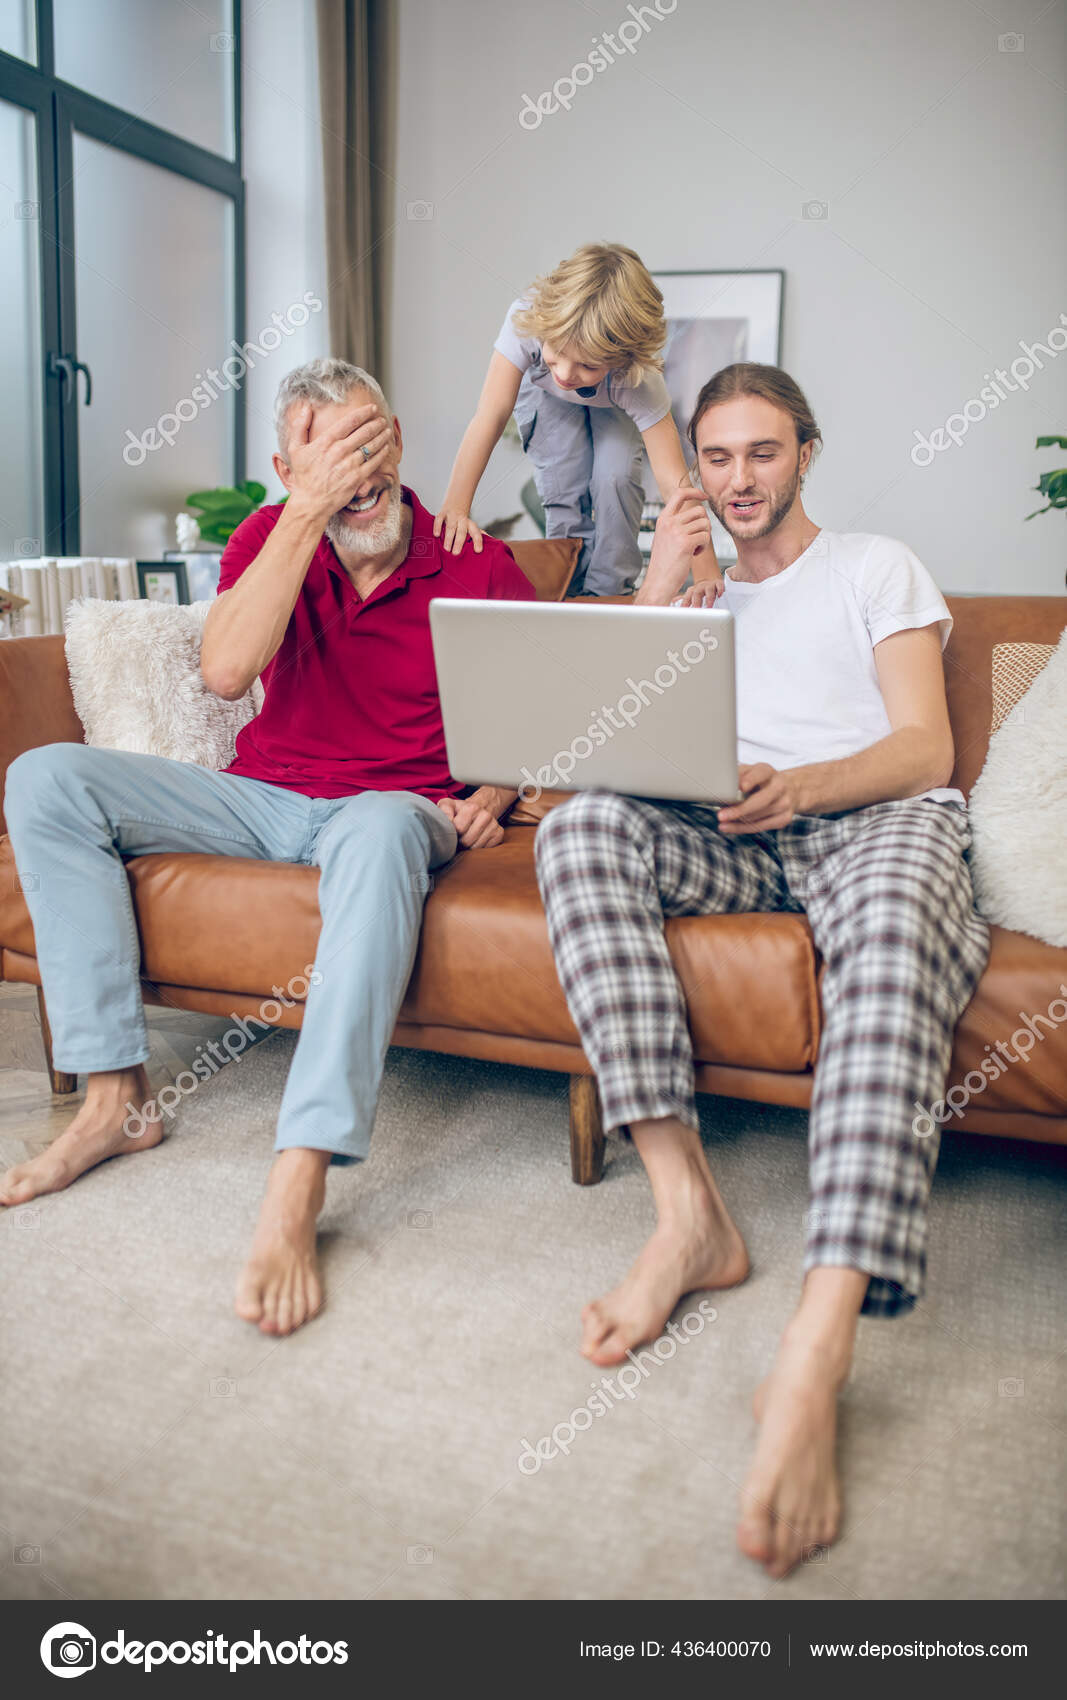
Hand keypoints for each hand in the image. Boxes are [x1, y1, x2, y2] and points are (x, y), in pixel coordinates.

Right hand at [284, 401, 394, 522]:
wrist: (312, 502)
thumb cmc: (304, 476)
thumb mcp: (296, 449)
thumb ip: (300, 427)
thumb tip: (305, 408)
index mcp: (326, 441)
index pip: (349, 422)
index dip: (363, 413)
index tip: (371, 409)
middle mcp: (339, 451)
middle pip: (364, 432)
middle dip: (376, 424)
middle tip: (382, 420)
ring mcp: (350, 465)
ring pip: (371, 446)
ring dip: (381, 436)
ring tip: (387, 431)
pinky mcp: (357, 477)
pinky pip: (373, 462)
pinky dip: (381, 453)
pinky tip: (385, 448)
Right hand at [433, 505, 483, 554]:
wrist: (456, 504)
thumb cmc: (463, 522)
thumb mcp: (471, 528)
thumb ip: (478, 536)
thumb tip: (492, 542)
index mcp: (470, 525)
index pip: (476, 533)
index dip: (478, 541)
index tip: (478, 551)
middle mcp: (462, 520)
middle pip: (462, 531)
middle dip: (459, 542)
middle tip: (456, 553)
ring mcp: (452, 516)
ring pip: (451, 527)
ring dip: (448, 538)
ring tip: (446, 549)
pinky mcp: (442, 513)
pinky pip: (439, 519)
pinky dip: (437, 527)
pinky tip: (436, 535)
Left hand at [437, 789, 505, 848]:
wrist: (477, 810)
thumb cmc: (459, 811)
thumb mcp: (448, 805)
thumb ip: (444, 810)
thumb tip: (447, 821)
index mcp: (472, 807)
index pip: (459, 829)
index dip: (452, 832)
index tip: (452, 829)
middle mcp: (486, 815)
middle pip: (467, 841)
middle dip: (459, 842)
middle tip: (458, 836)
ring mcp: (494, 825)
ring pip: (476, 848)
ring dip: (468, 847)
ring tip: (465, 838)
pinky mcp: (499, 834)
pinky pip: (485, 850)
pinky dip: (478, 848)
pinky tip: (475, 840)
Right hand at [644, 486, 714, 599]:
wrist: (659, 581)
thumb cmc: (664, 563)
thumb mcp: (664, 537)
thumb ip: (676, 523)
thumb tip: (697, 513)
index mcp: (663, 519)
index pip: (680, 493)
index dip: (695, 491)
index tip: (704, 496)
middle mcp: (669, 522)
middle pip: (700, 511)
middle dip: (704, 524)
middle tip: (698, 538)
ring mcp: (677, 532)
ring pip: (705, 524)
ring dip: (705, 537)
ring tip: (694, 548)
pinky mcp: (686, 543)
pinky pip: (705, 537)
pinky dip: (703, 547)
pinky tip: (694, 554)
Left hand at [675, 575, 725, 607]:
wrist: (709, 579)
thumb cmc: (700, 591)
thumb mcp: (691, 596)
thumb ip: (684, 602)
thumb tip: (672, 605)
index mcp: (692, 591)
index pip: (687, 598)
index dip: (685, 605)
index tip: (684, 612)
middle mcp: (700, 587)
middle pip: (697, 593)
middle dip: (696, 602)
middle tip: (696, 610)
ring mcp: (709, 585)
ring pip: (708, 590)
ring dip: (708, 599)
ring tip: (709, 606)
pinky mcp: (718, 584)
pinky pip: (719, 586)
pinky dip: (720, 590)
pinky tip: (720, 595)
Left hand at [717, 764, 803, 832]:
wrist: (791, 790)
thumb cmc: (763, 780)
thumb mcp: (752, 771)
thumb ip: (739, 775)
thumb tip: (722, 784)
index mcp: (769, 772)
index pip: (760, 773)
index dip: (751, 780)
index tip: (741, 787)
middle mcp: (779, 786)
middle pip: (761, 800)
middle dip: (740, 809)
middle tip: (721, 815)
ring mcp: (784, 803)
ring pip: (758, 816)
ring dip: (738, 822)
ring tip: (722, 822)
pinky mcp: (784, 818)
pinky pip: (760, 826)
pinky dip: (743, 828)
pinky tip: (730, 827)